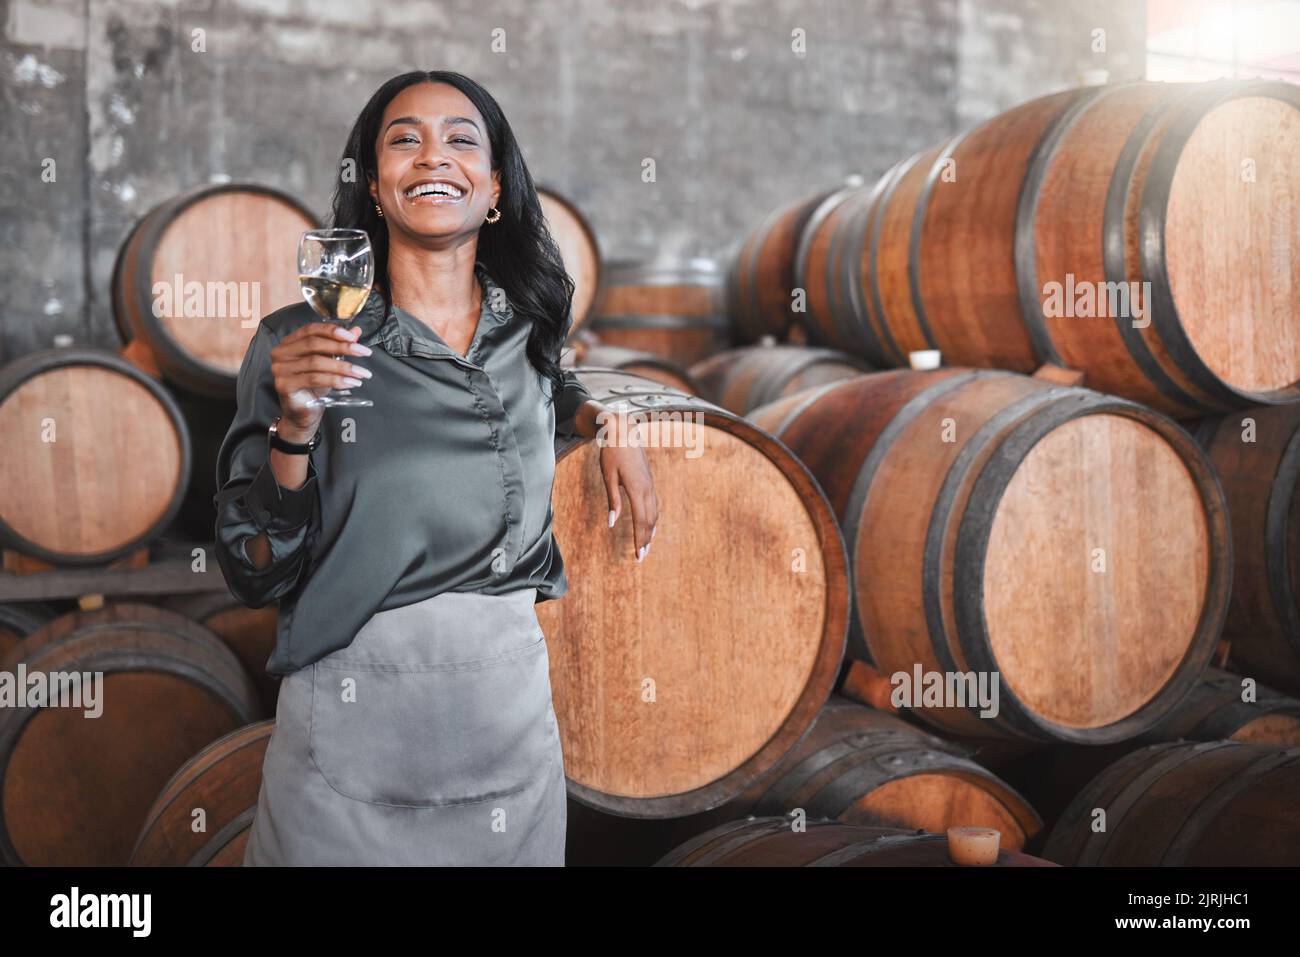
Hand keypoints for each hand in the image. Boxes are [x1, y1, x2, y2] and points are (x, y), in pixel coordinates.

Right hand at [271, 323, 372, 435]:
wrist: (303, 413)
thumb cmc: (314, 387)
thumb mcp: (329, 363)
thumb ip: (340, 346)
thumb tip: (356, 331)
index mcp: (289, 343)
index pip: (311, 329)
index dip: (332, 330)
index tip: (353, 337)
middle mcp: (281, 353)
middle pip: (314, 344)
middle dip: (342, 347)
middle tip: (363, 352)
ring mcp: (280, 369)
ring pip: (316, 362)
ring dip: (343, 367)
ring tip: (361, 373)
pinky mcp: (284, 385)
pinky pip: (314, 379)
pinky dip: (336, 380)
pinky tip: (351, 383)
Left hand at [597, 411, 658, 562]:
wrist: (623, 430)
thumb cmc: (612, 452)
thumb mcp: (608, 476)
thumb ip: (612, 500)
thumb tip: (613, 523)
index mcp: (637, 488)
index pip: (641, 521)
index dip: (640, 540)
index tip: (638, 555)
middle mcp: (647, 488)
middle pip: (650, 520)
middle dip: (646, 540)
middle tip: (641, 557)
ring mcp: (650, 484)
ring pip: (654, 513)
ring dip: (650, 531)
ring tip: (646, 546)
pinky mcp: (649, 481)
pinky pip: (654, 505)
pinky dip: (652, 519)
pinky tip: (649, 525)